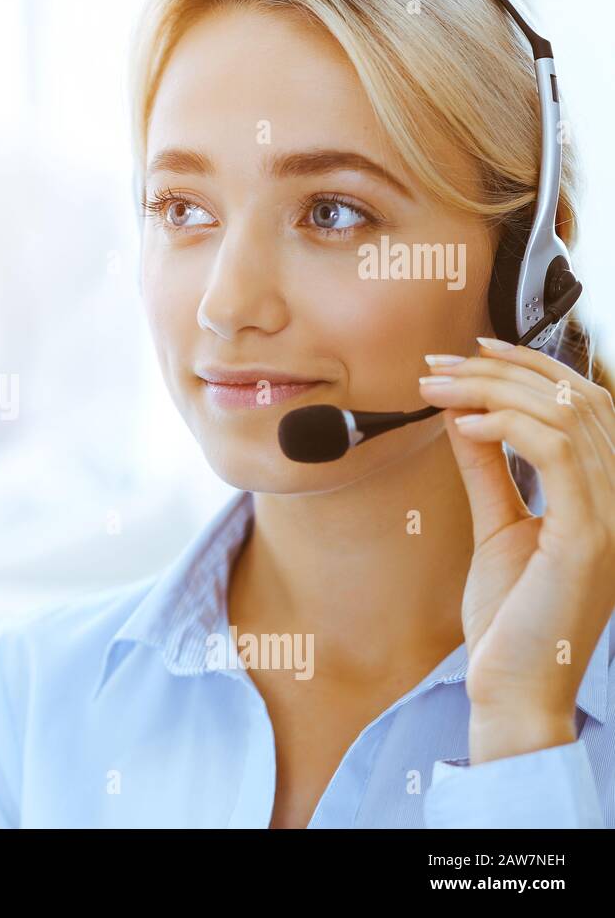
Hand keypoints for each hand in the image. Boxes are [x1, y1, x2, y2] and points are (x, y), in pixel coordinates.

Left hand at [419, 337, 614, 762]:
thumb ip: (488, 470)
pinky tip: (461, 424)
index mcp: (606, 489)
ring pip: (563, 414)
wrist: (514, 684)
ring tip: (436, 387)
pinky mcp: (590, 533)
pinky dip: (506, 426)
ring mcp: (613, 512)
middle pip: (573, 397)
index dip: (526, 366)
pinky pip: (555, 452)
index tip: (466, 350)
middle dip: (499, 368)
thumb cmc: (511, 615)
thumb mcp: (497, 526)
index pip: (580, 403)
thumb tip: (463, 417)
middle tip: (436, 362)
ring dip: (491, 390)